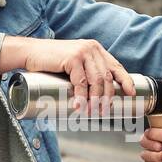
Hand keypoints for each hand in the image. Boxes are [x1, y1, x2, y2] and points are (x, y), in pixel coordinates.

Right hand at [0, 36, 134, 113]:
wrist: (30, 52)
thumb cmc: (50, 62)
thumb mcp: (73, 64)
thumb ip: (85, 72)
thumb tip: (96, 96)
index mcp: (96, 50)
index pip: (116, 66)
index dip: (125, 81)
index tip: (131, 94)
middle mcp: (92, 48)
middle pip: (106, 77)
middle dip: (107, 98)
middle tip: (103, 112)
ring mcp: (83, 52)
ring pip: (95, 81)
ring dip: (95, 100)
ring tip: (92, 112)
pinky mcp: (72, 58)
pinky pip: (81, 81)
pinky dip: (81, 96)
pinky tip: (79, 106)